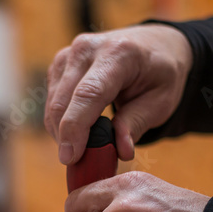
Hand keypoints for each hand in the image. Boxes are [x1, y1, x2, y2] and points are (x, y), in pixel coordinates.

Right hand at [45, 24, 192, 164]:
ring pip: (53, 104)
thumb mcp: (161, 100)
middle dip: (66, 138)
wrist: (153, 46)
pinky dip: (61, 122)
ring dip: (63, 133)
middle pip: (63, 101)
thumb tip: (121, 151)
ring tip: (86, 148)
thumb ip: (137, 123)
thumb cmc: (159, 74)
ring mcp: (69, 54)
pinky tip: (80, 131)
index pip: (89, 94)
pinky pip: (51, 101)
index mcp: (119, 53)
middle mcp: (87, 48)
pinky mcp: (59, 64)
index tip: (70, 158)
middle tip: (81, 165)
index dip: (75, 128)